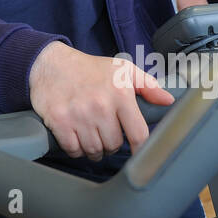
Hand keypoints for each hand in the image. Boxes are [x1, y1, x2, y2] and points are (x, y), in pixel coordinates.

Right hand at [28, 42, 172, 159]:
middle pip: (115, 145)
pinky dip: (76, 149)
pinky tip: (76, 138)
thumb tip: (168, 100)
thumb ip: (148, 86)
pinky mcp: (59, 122)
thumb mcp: (122, 69)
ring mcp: (79, 115)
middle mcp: (101, 105)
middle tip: (106, 133)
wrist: (50, 64)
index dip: (140, 149)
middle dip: (112, 143)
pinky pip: (73, 149)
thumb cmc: (89, 68)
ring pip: (94, 150)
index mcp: (120, 94)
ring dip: (94, 148)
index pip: (138, 134)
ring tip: (92, 135)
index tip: (137, 152)